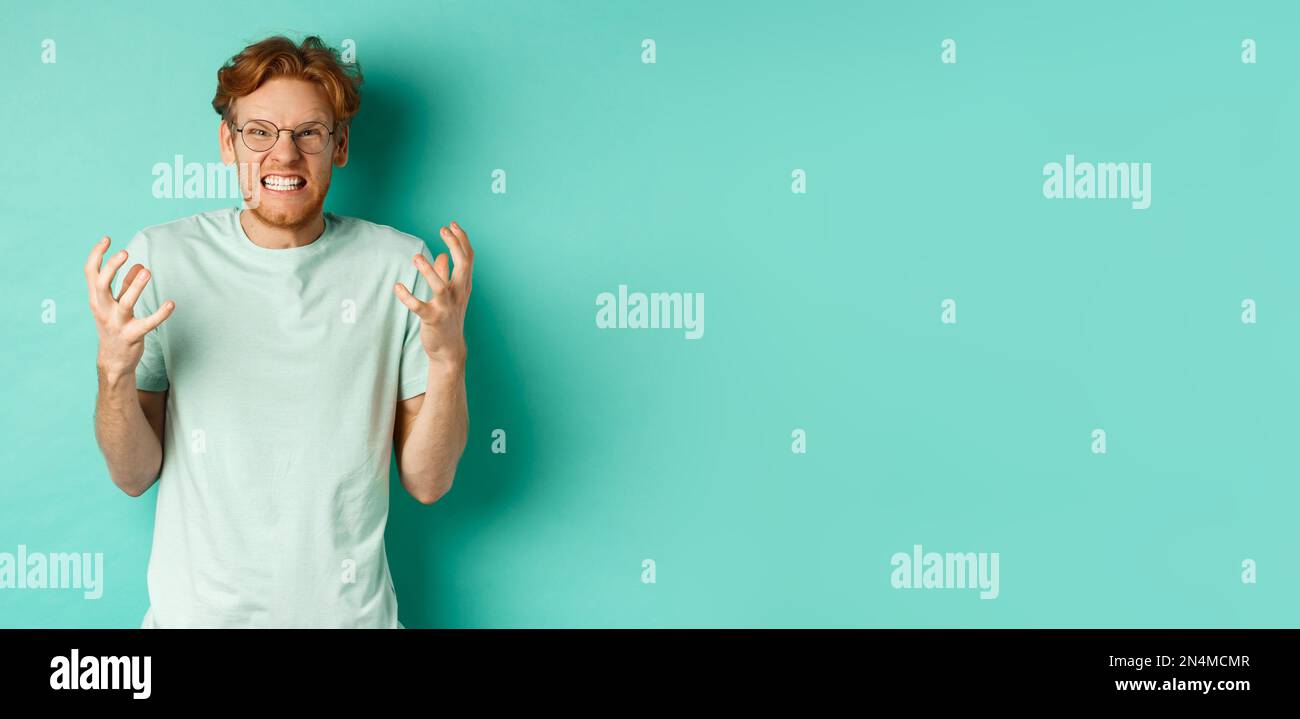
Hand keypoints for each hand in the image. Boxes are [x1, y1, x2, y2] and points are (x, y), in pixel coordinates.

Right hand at [85, 236, 174, 381]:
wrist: (113, 361)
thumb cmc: (115, 327)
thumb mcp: (116, 305)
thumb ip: (126, 285)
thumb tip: (139, 265)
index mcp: (96, 299)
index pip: (90, 273)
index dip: (97, 255)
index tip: (107, 239)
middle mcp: (102, 309)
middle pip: (101, 284)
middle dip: (111, 267)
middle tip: (125, 252)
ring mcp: (116, 323)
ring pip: (124, 302)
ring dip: (135, 286)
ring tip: (147, 271)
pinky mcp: (132, 335)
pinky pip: (147, 323)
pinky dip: (160, 314)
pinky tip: (171, 304)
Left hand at [393, 220, 473, 370]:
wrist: (449, 349)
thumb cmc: (449, 319)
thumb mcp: (451, 294)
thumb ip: (446, 274)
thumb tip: (441, 255)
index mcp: (464, 286)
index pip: (468, 258)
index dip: (462, 240)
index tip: (451, 225)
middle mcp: (458, 294)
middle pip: (463, 266)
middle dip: (455, 246)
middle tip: (443, 230)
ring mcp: (446, 307)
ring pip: (440, 286)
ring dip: (428, 271)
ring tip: (416, 257)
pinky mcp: (432, 319)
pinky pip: (419, 306)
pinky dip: (408, 296)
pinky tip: (397, 287)